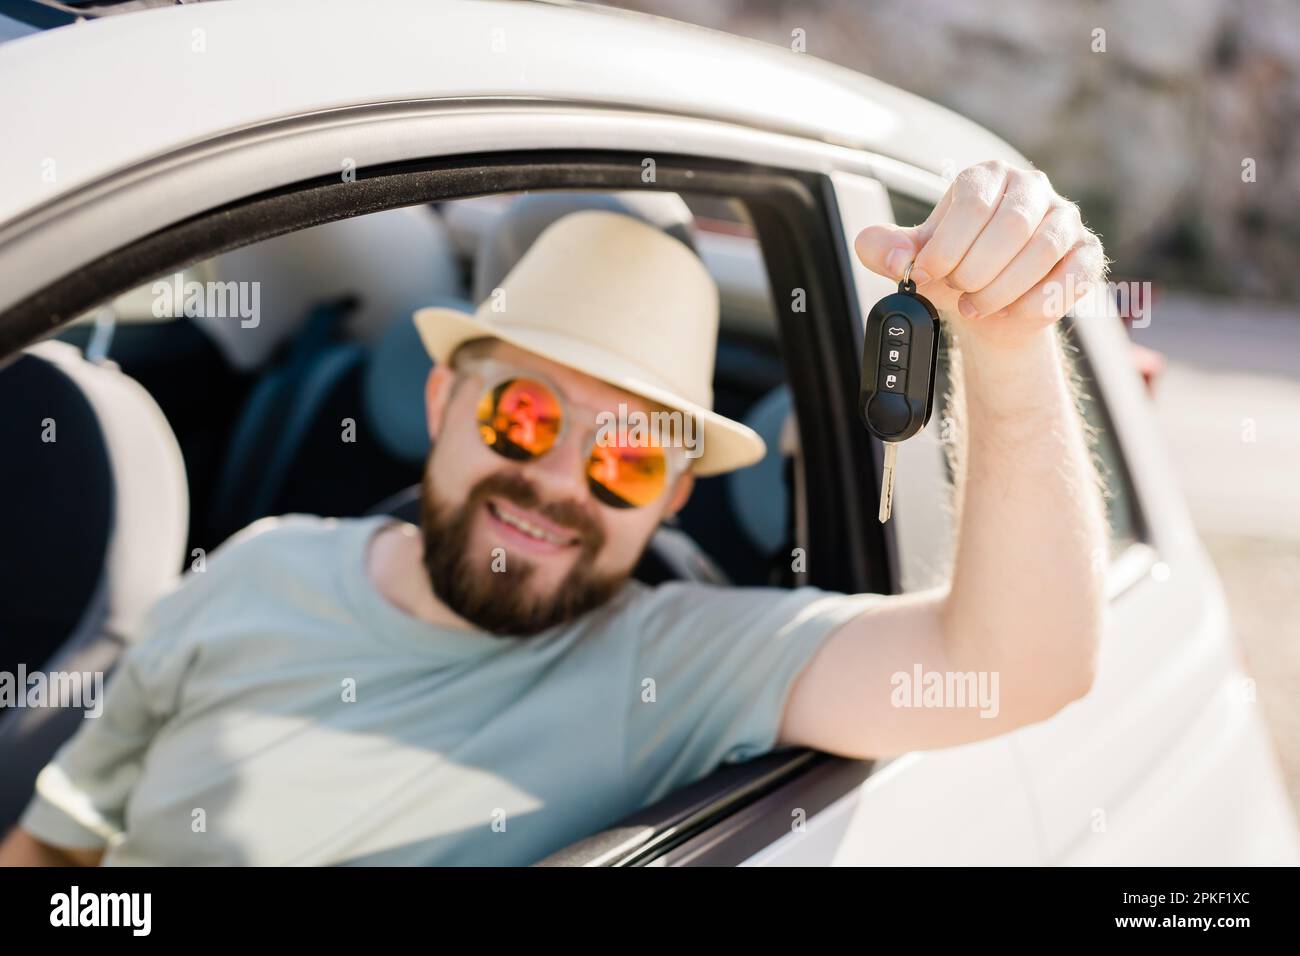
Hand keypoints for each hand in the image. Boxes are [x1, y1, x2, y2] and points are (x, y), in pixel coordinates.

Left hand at [854, 160, 1105, 350]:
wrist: (989, 307)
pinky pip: (1071, 275)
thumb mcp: (915, 259)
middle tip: (958, 292)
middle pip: (1009, 226)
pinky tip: (1011, 312)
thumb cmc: (954, 271)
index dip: (946, 245)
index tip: (926, 275)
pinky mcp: (1087, 253)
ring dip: (1003, 289)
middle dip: (975, 271)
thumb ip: (886, 249)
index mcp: (987, 177)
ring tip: (977, 306)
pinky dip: (1037, 302)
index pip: (971, 200)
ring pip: (1042, 250)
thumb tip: (893, 257)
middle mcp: (1031, 188)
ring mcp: (1064, 219)